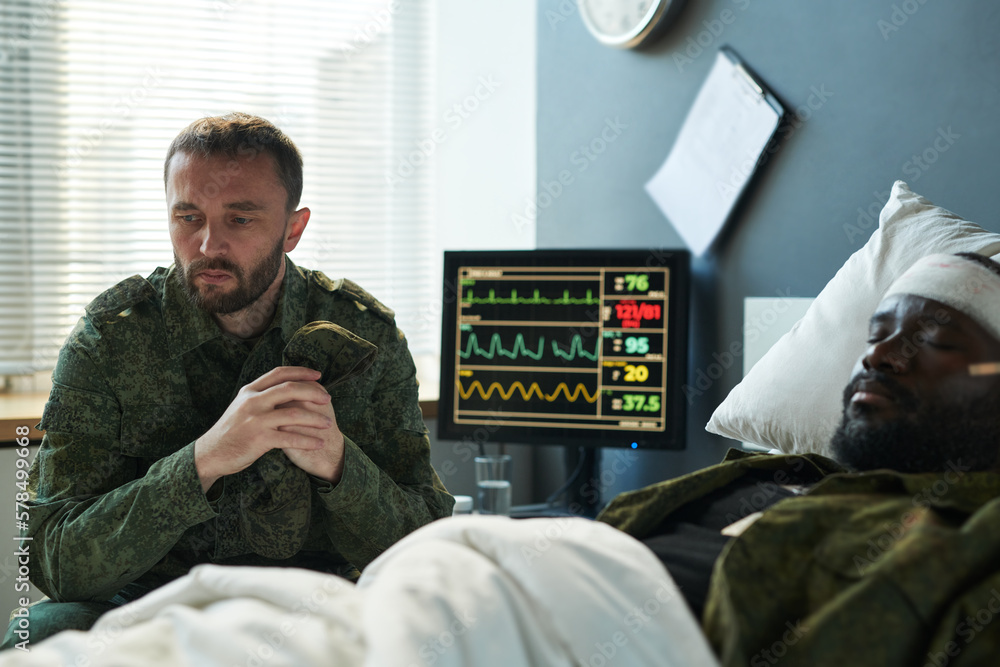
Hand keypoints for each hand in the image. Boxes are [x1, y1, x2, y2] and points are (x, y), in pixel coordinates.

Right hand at [194, 366, 333, 492]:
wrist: (210, 453)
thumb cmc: (231, 431)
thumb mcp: (242, 406)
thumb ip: (260, 396)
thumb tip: (285, 388)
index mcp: (249, 391)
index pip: (279, 373)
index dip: (301, 372)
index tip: (318, 375)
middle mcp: (252, 401)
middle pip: (289, 389)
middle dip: (313, 392)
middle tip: (327, 399)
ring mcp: (255, 420)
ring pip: (293, 414)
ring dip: (315, 419)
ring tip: (329, 424)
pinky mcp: (259, 439)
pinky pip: (290, 438)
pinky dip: (307, 441)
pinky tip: (318, 443)